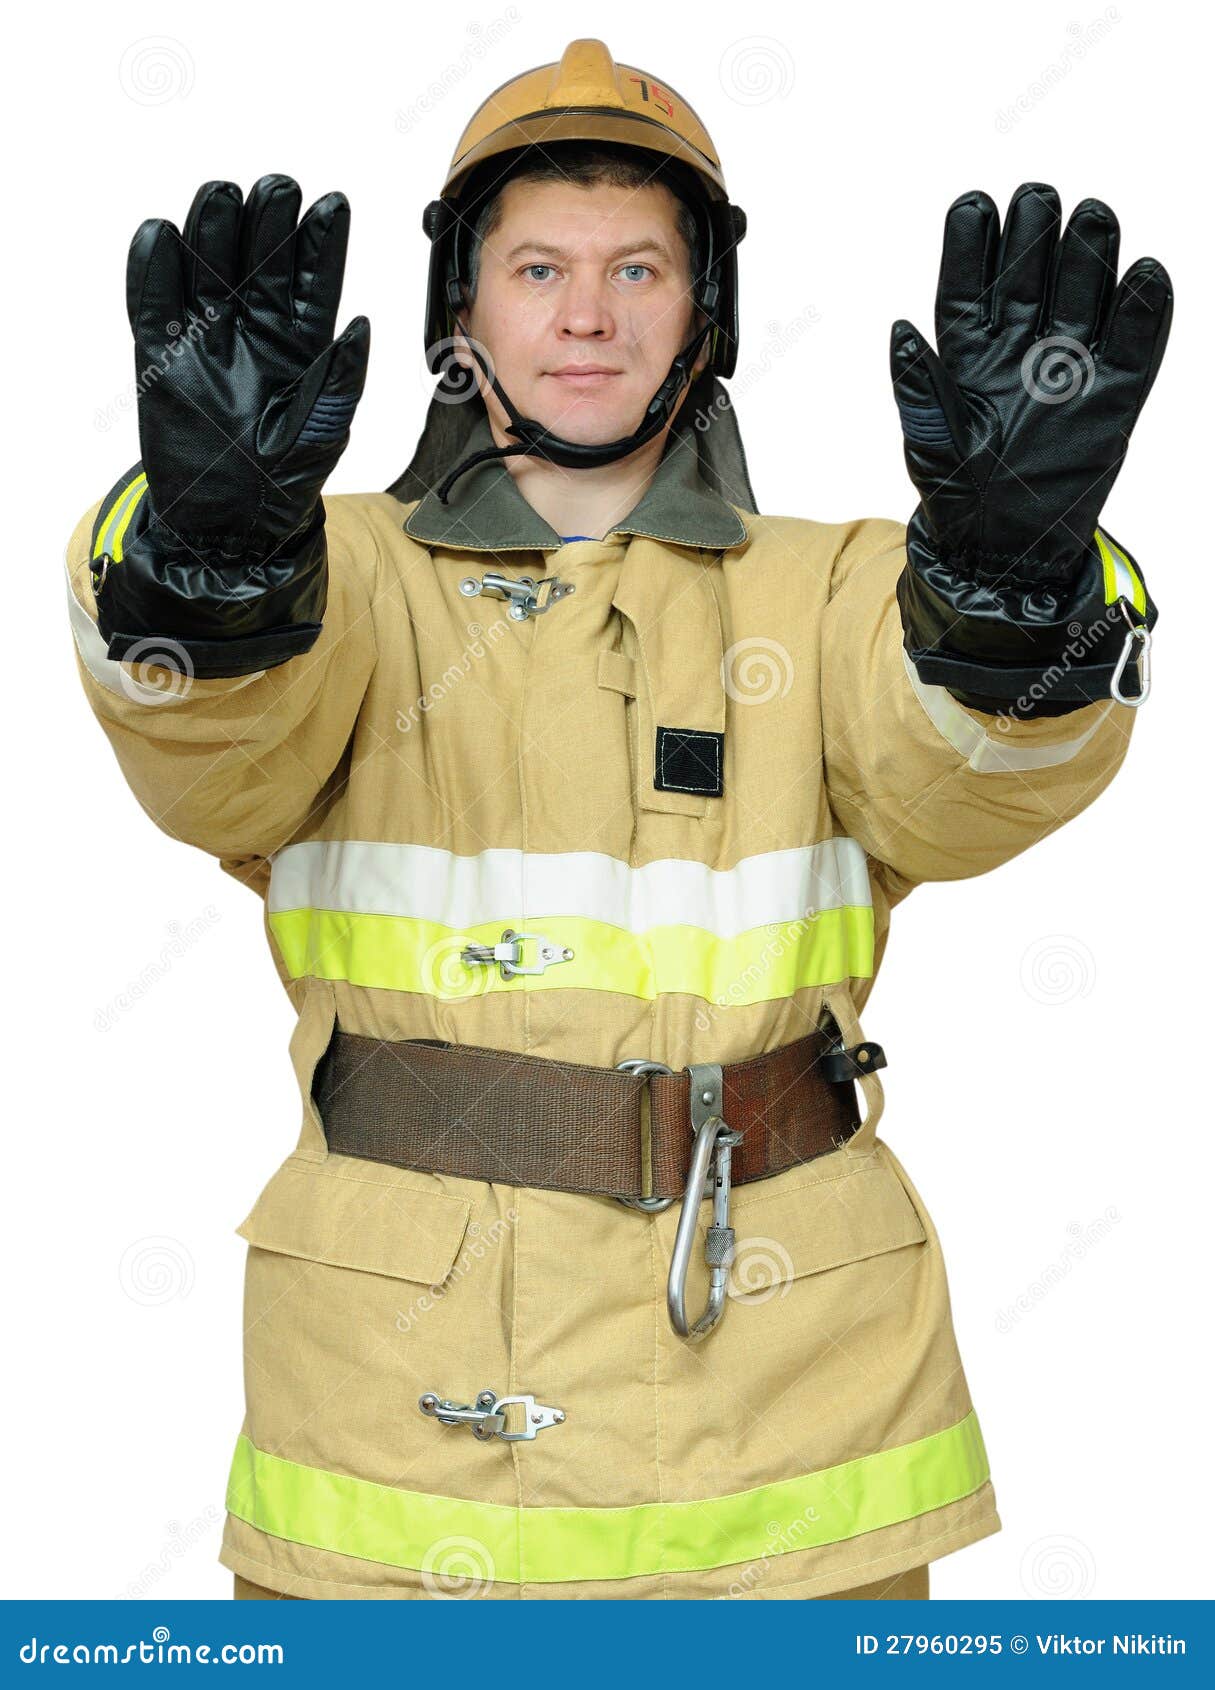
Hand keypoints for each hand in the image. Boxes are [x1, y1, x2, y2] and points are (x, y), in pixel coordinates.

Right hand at [127, 174, 369, 560]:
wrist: (228, 524)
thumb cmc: (283, 481)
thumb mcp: (323, 433)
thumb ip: (341, 380)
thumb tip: (360, 326)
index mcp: (302, 345)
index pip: (314, 283)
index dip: (322, 244)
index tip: (332, 205)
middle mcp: (255, 331)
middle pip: (261, 262)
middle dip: (269, 222)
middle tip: (276, 186)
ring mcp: (207, 339)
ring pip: (209, 270)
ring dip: (214, 231)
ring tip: (223, 194)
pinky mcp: (163, 355)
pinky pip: (154, 304)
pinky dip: (154, 271)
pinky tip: (162, 236)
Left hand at [890, 181, 1170, 581]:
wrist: (1006, 553)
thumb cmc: (958, 497)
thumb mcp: (930, 446)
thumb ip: (919, 389)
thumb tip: (900, 331)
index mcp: (967, 358)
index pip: (968, 290)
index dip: (970, 248)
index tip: (973, 206)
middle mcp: (1019, 353)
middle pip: (1030, 281)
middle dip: (1034, 238)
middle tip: (1038, 196)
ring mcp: (1069, 371)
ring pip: (1083, 299)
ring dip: (1089, 259)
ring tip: (1092, 217)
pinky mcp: (1114, 398)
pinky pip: (1135, 347)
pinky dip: (1144, 312)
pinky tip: (1145, 274)